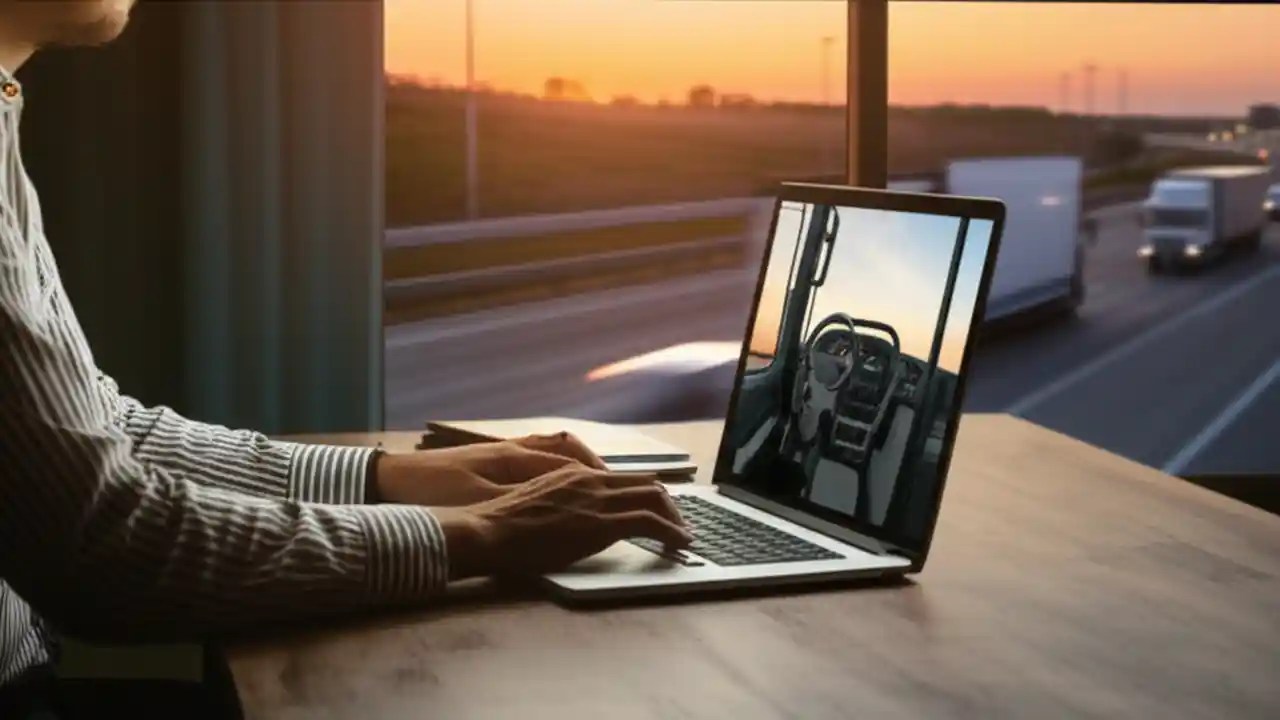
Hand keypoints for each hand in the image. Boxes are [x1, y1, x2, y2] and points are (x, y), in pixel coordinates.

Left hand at [373, 432, 607, 505]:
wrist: (391, 478)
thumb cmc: (433, 493)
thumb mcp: (480, 504)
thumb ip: (524, 502)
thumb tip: (564, 507)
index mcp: (515, 457)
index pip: (572, 464)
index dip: (603, 479)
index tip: (629, 494)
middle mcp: (514, 448)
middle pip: (570, 451)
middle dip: (601, 469)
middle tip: (627, 491)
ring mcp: (502, 451)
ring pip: (554, 451)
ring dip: (581, 466)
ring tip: (600, 486)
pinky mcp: (489, 460)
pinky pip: (538, 457)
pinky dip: (558, 468)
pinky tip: (560, 485)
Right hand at [432, 465, 692, 579]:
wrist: (489, 530)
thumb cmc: (502, 525)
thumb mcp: (536, 503)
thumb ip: (560, 503)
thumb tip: (572, 518)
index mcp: (574, 474)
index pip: (623, 478)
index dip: (645, 494)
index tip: (654, 509)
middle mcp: (591, 479)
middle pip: (645, 483)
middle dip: (666, 504)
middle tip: (676, 524)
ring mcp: (598, 498)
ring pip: (654, 498)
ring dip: (674, 518)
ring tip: (681, 536)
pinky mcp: (604, 522)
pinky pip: (651, 522)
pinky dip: (672, 532)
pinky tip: (679, 544)